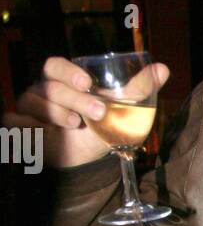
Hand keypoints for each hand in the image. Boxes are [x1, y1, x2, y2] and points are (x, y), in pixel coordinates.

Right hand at [5, 57, 169, 168]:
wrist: (87, 160)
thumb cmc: (101, 129)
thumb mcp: (121, 110)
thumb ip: (138, 89)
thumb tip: (163, 68)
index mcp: (63, 80)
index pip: (55, 65)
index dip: (68, 71)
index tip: (88, 83)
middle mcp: (42, 90)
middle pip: (49, 86)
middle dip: (75, 99)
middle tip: (98, 113)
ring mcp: (28, 108)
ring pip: (33, 102)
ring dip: (56, 115)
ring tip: (75, 126)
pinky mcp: (17, 127)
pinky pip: (16, 122)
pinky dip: (31, 129)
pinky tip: (47, 136)